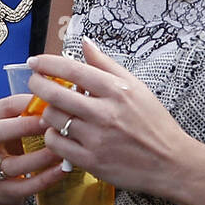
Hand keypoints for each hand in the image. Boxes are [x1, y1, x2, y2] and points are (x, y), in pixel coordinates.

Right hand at [0, 94, 67, 204]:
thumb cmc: (9, 144)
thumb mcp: (11, 124)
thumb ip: (30, 110)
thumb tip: (65, 90)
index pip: (3, 107)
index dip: (26, 102)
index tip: (50, 99)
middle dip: (25, 126)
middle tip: (51, 123)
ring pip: (12, 164)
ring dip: (40, 157)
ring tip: (62, 149)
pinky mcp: (0, 192)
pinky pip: (24, 186)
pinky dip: (45, 178)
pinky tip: (63, 169)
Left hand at [28, 36, 200, 197]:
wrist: (170, 161)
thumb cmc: (154, 122)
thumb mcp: (136, 87)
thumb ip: (107, 65)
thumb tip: (85, 43)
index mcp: (116, 90)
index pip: (72, 70)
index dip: (48, 63)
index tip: (35, 61)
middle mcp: (105, 112)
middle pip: (56, 94)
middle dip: (37, 85)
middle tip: (34, 82)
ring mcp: (96, 138)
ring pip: (54, 119)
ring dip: (48, 112)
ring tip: (53, 110)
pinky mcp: (91, 161)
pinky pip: (57, 144)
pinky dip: (53, 136)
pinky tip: (60, 133)